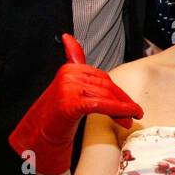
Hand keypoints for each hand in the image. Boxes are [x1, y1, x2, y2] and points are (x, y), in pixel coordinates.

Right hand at [8, 34, 143, 174]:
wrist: (39, 137)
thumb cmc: (56, 113)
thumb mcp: (67, 84)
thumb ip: (73, 61)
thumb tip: (69, 38)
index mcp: (69, 68)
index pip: (102, 77)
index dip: (116, 92)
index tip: (129, 104)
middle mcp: (68, 74)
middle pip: (105, 86)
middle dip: (121, 101)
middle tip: (135, 113)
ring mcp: (68, 87)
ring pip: (105, 96)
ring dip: (122, 109)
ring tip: (131, 119)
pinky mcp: (70, 102)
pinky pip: (101, 105)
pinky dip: (118, 111)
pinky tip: (128, 117)